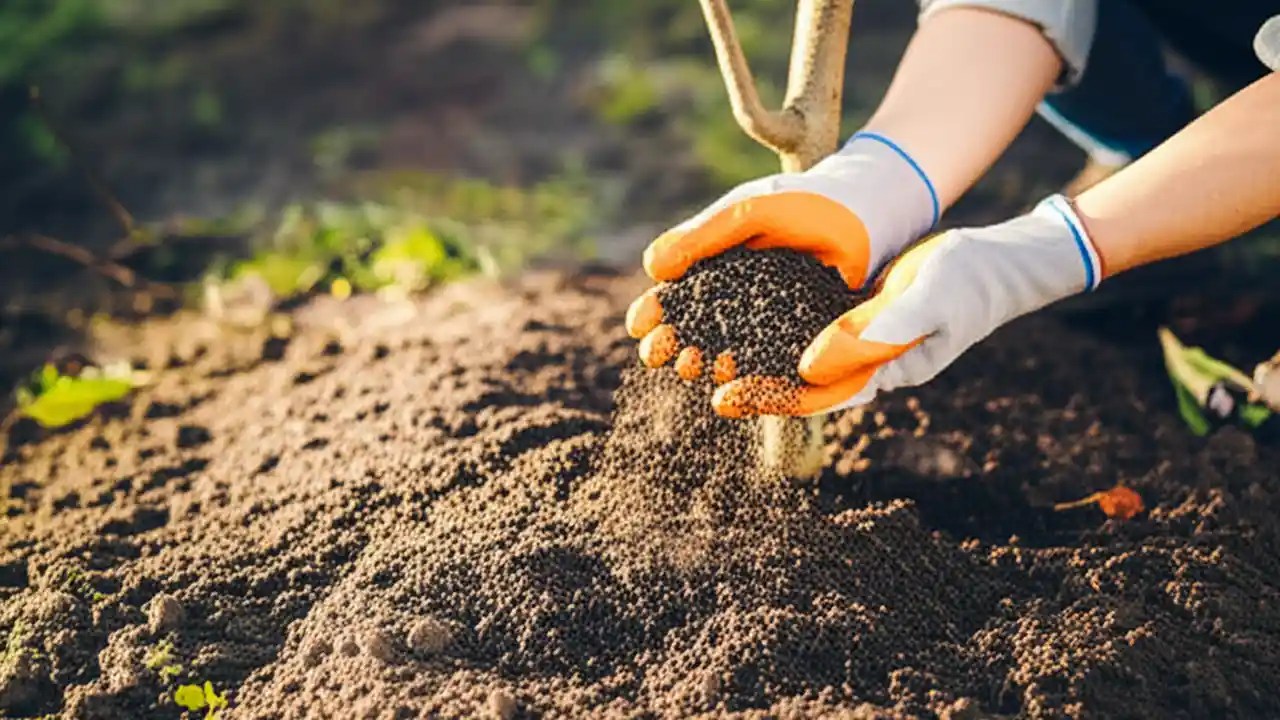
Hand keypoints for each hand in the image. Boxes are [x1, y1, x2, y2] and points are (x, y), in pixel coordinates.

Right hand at [627, 132, 938, 368]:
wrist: (866, 213)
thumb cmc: (804, 203)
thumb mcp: (746, 213)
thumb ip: (702, 236)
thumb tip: (652, 267)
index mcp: (716, 266)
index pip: (676, 295)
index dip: (655, 312)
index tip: (639, 325)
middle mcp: (736, 299)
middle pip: (694, 329)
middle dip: (671, 344)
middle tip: (657, 354)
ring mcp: (765, 321)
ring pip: (724, 349)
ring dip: (702, 361)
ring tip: (691, 366)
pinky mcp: (796, 338)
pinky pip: (766, 359)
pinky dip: (745, 370)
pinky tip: (729, 375)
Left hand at [713, 195, 1103, 416]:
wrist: (997, 263)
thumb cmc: (970, 282)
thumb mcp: (927, 300)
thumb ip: (875, 331)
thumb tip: (812, 364)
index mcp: (883, 373)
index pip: (815, 396)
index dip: (768, 398)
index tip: (724, 397)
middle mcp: (864, 363)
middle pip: (795, 381)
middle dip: (746, 380)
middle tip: (692, 373)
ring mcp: (858, 339)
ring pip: (795, 353)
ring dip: (752, 352)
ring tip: (701, 346)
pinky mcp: (853, 314)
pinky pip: (805, 322)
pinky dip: (770, 321)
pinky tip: (735, 309)